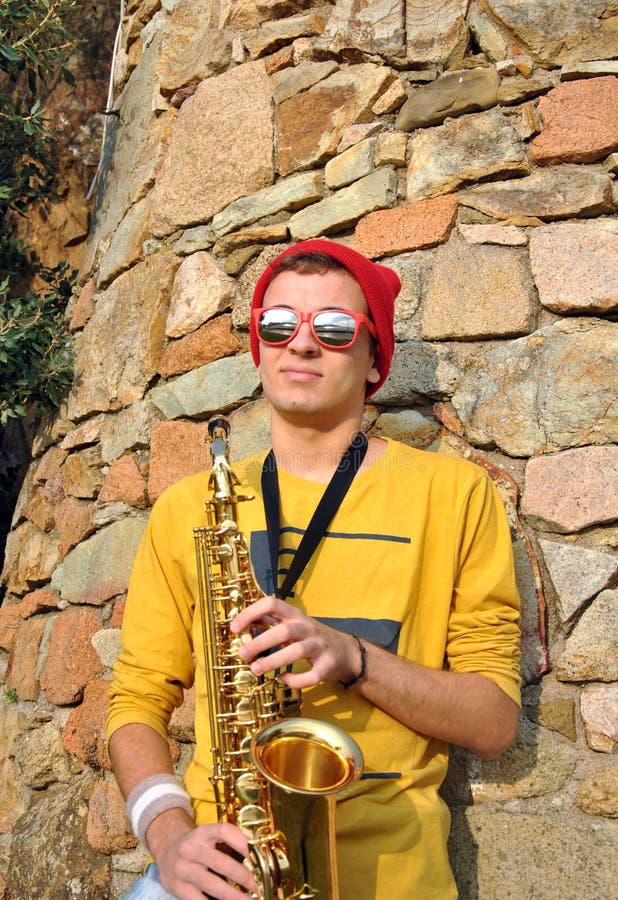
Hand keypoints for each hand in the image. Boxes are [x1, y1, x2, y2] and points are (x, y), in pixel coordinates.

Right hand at [148, 808, 258, 898]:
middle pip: (221, 863)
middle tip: (259, 886)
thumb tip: (259, 855)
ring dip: (234, 896)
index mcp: (203, 832)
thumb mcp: (209, 835)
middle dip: (244, 877)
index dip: (243, 843)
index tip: (260, 856)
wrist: (166, 849)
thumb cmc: (197, 844)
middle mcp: (191, 848)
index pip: (225, 832)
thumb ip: (230, 841)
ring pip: (212, 885)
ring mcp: (183, 869)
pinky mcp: (178, 887)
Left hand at [230, 595, 360, 688]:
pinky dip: (295, 680)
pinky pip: (311, 676)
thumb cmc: (312, 638)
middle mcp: (308, 627)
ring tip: (255, 669)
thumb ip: (271, 622)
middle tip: (242, 653)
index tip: (235, 628)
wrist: (346, 652)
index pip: (272, 603)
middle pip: (283, 630)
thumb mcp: (293, 624)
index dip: (251, 613)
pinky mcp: (327, 665)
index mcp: (295, 615)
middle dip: (260, 642)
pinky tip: (283, 679)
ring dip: (273, 661)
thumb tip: (242, 622)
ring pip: (296, 651)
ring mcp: (319, 646)